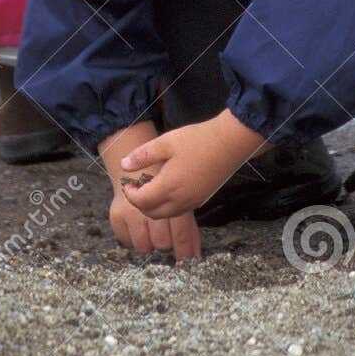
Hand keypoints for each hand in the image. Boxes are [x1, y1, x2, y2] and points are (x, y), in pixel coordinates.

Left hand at [99, 119, 200, 260]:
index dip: (130, 194)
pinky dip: (168, 206)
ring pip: (166, 215)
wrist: (230, 142)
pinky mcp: (202, 199)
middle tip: (137, 187)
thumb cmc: (197, 140)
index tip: (128, 183)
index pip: (141, 201)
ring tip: (152, 187)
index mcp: (168, 187)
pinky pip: (180, 210)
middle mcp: (180, 200)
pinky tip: (169, 188)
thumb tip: (124, 165)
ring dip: (154, 207)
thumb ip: (142, 156)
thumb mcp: (165, 142)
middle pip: (152, 214)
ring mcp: (193, 202)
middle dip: (140, 204)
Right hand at [108, 190, 200, 260]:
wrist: (138, 168)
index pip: (181, 234)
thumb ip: (188, 228)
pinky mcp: (116, 216)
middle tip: (165, 234)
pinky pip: (127, 242)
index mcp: (171, 202)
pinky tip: (137, 225)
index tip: (188, 262)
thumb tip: (195, 258)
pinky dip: (133, 238)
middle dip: (166, 244)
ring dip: (149, 242)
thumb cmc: (164, 188)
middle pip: (162, 243)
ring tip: (150, 230)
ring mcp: (131, 212)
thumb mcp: (179, 200)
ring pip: (143, 246)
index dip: (185, 252)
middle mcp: (150, 207)